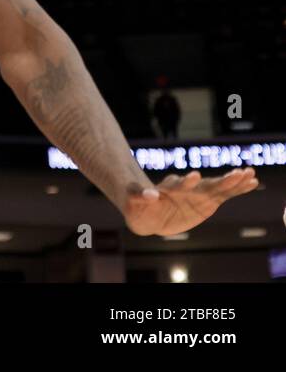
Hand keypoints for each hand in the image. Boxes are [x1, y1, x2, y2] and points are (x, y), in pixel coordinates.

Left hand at [123, 168, 258, 235]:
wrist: (149, 213)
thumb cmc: (138, 205)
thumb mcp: (134, 202)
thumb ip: (139, 196)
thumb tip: (149, 194)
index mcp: (167, 188)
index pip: (177, 184)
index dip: (185, 181)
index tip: (195, 176)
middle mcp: (186, 188)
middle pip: (202, 183)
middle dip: (219, 180)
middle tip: (235, 173)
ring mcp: (198, 193)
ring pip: (217, 186)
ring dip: (232, 181)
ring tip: (248, 173)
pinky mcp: (208, 201)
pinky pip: (226, 194)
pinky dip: (238, 189)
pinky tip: (252, 181)